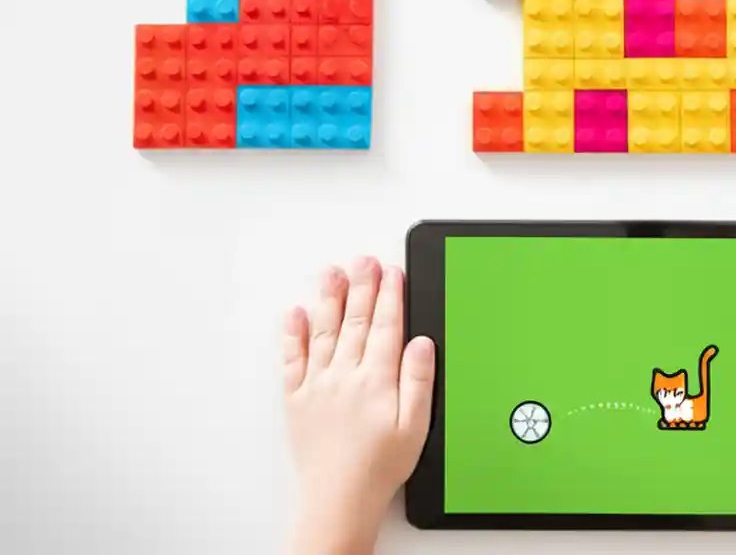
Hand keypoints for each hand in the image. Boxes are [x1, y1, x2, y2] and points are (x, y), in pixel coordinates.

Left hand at [282, 257, 435, 554]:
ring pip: (323, 331)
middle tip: (364, 260)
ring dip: (329, 298)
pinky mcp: (297, 399)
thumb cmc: (379, 467)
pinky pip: (292, 359)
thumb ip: (419, 381)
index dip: (391, 296)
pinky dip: (292, 334)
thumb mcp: (415, 427)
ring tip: (332, 271)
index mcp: (377, 381)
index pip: (387, 327)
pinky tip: (294, 313)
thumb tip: (421, 342)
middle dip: (362, 286)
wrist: (338, 499)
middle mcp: (345, 376)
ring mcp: (318, 385)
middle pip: (355, 321)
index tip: (393, 271)